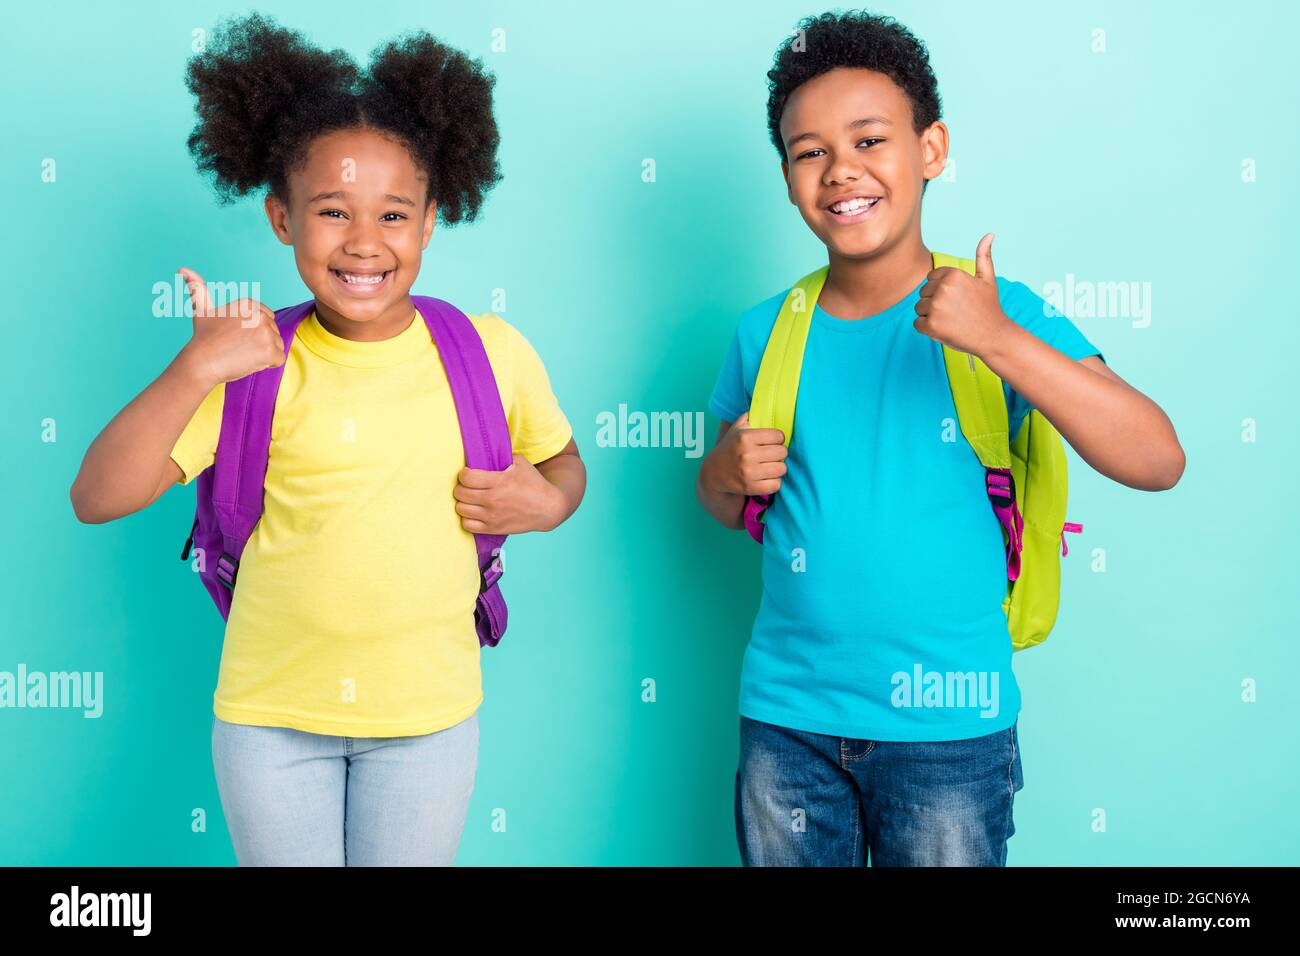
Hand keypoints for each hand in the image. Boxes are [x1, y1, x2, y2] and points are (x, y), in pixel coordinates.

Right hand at [176, 267, 284, 386]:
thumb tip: (182, 270)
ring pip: (277, 346)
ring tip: (242, 353)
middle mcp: (260, 315)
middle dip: (259, 342)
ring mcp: (266, 332)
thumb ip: (197, 288)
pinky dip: (267, 364)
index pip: (267, 319)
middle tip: (237, 346)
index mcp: (248, 304)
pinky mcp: (270, 350)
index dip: (253, 331)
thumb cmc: (203, 337)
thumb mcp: (201, 309)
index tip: (235, 335)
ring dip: (263, 353)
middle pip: (273, 332)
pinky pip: (278, 359)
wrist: (202, 362)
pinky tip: (249, 361)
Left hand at [453, 453, 564, 533]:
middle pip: (460, 493)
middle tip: (468, 486)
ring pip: (460, 509)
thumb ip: (502, 456)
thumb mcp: (521, 463)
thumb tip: (484, 452)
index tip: (469, 473)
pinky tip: (474, 512)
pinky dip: (467, 518)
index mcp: (499, 481)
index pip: (466, 477)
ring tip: (470, 499)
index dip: (464, 473)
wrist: (548, 508)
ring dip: (463, 502)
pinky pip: (467, 525)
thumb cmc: (534, 483)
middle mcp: (493, 500)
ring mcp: (492, 516)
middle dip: (461, 487)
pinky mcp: (493, 529)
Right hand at [705, 410, 787, 496]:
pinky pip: (776, 484)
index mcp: (745, 437)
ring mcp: (749, 472)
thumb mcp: (736, 429)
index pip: (778, 436)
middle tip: (771, 455)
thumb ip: (750, 415)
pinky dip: (774, 482)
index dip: (777, 439)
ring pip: (782, 468)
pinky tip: (767, 478)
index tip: (772, 442)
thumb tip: (765, 402)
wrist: (713, 474)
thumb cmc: (729, 448)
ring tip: (770, 466)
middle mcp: (747, 454)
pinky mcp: (751, 487)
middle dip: (779, 453)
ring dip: (778, 468)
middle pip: (782, 452)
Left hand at [913, 234, 1011, 357]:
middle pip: (923, 293)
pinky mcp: (931, 325)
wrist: (993, 336)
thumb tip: (989, 234)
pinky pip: (917, 324)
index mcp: (953, 274)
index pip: (930, 278)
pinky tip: (945, 329)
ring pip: (919, 308)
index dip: (941, 290)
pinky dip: (928, 329)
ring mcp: (936, 307)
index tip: (957, 299)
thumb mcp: (987, 278)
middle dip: (935, 302)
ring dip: (930, 315)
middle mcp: (943, 288)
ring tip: (951, 320)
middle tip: (955, 311)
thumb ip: (983, 256)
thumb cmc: (989, 307)